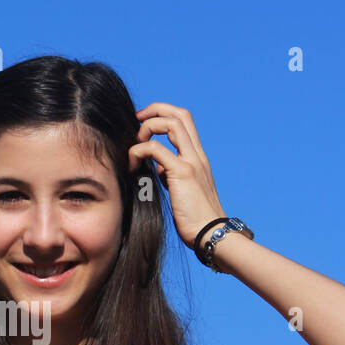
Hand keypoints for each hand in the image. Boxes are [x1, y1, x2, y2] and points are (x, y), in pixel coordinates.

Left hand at [130, 103, 227, 249]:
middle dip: (154, 110)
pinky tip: (133, 167)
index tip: (143, 126)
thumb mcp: (182, 190)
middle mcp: (197, 155)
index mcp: (198, 158)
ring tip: (135, 146)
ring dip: (147, 127)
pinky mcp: (182, 173)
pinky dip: (139, 151)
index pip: (184, 121)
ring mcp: (192, 161)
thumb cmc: (196, 220)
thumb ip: (171, 174)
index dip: (162, 115)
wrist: (212, 234)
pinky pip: (155, 149)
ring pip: (171, 123)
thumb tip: (157, 167)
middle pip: (180, 114)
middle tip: (135, 122)